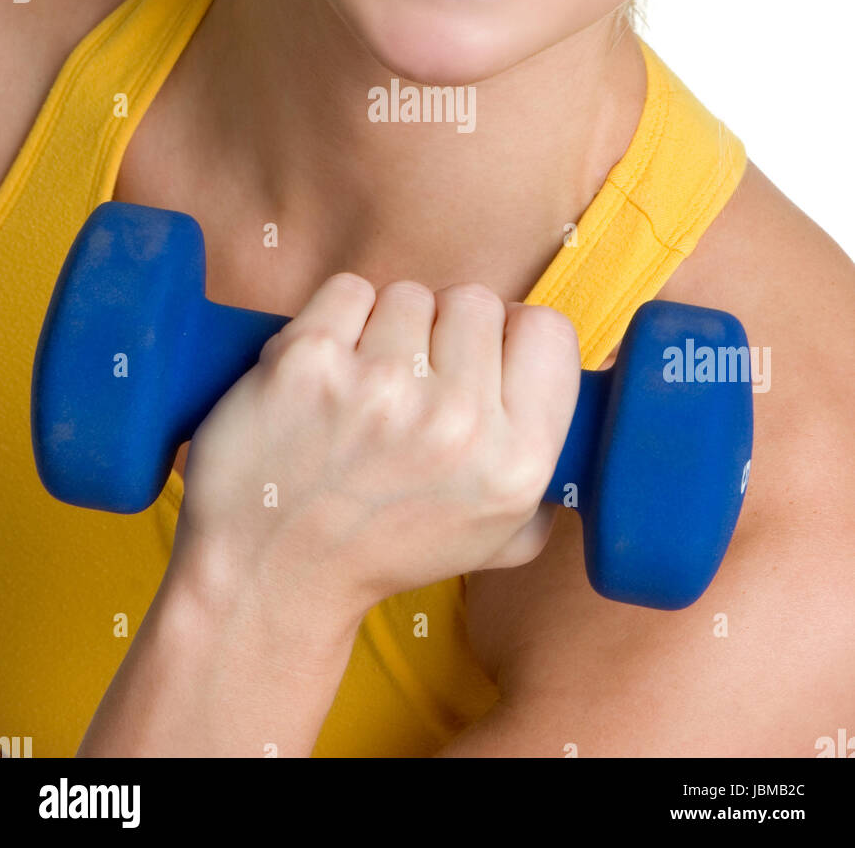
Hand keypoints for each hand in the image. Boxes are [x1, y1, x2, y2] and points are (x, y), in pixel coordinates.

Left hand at [170, 274, 579, 617]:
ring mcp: (382, 387)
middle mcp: (458, 424)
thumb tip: (596, 398)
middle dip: (441, 334)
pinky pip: (349, 289)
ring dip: (385, 328)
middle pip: (476, 300)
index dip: (511, 338)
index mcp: (518, 463)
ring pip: (410, 293)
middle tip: (407, 388)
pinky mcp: (310, 360)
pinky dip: (334, 319)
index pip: (548, 329)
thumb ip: (548, 468)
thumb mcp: (496, 536)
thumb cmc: (382, 546)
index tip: (475, 364)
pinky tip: (323, 373)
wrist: (268, 574)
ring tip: (361, 390)